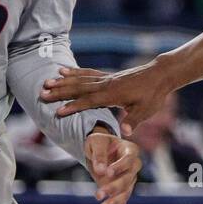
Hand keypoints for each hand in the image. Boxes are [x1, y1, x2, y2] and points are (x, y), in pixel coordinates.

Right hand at [42, 60, 174, 131]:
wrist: (159, 75)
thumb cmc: (153, 95)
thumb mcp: (146, 110)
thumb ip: (133, 120)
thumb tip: (125, 133)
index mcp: (113, 95)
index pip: (90, 101)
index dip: (74, 107)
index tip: (58, 111)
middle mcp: (106, 85)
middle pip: (79, 88)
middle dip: (61, 92)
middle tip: (43, 94)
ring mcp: (106, 78)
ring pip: (80, 80)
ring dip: (63, 81)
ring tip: (47, 82)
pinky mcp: (108, 76)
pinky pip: (87, 73)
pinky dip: (74, 72)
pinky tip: (63, 71)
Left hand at [84, 129, 141, 203]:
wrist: (100, 151)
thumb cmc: (99, 142)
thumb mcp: (96, 141)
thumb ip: (99, 154)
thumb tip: (101, 170)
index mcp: (131, 151)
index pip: (129, 160)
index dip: (119, 167)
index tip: (107, 172)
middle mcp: (134, 167)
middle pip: (128, 180)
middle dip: (113, 188)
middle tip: (97, 195)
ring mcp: (129, 180)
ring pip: (125, 194)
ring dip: (114, 203)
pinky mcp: (122, 191)